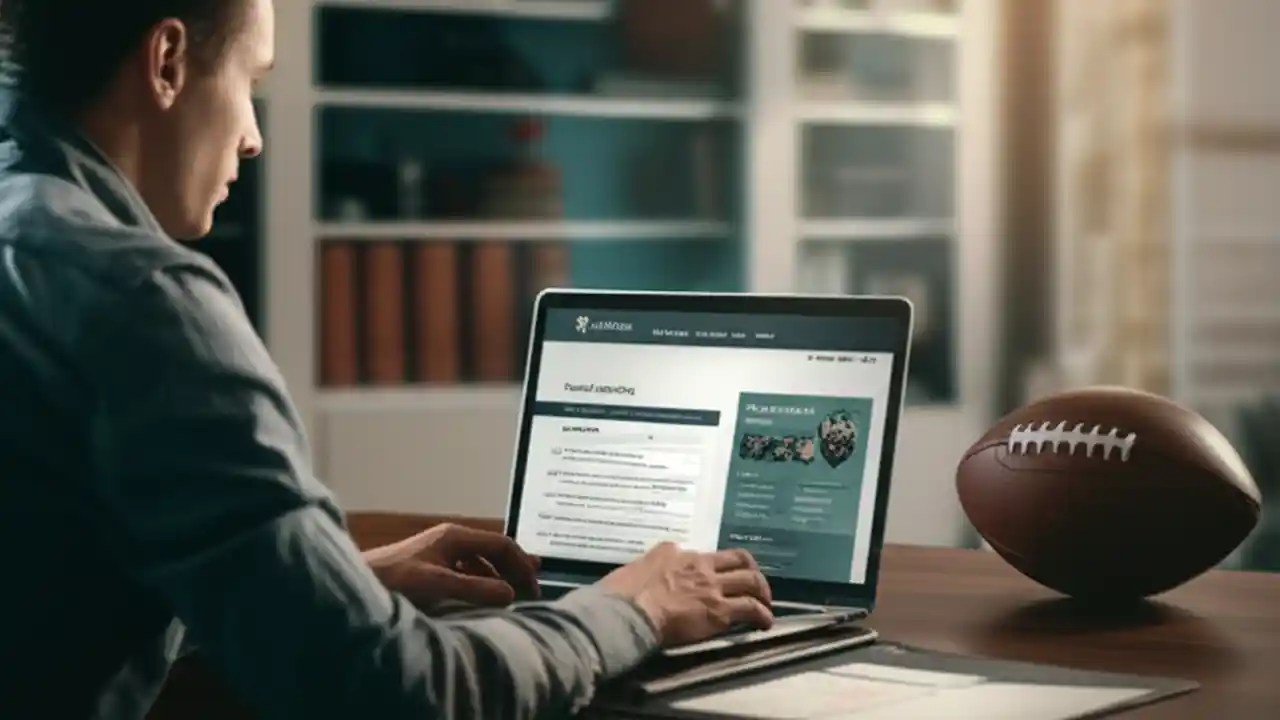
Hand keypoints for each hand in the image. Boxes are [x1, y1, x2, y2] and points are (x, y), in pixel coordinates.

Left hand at [363, 523, 539, 609]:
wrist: (357, 583)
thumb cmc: (395, 579)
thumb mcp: (439, 584)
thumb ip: (476, 588)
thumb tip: (510, 594)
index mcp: (456, 536)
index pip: (503, 544)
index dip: (522, 566)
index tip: (534, 590)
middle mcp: (450, 539)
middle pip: (494, 550)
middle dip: (516, 568)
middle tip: (533, 591)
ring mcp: (439, 551)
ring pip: (480, 560)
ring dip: (500, 576)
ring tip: (515, 592)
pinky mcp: (429, 566)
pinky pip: (466, 570)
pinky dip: (482, 581)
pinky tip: (483, 595)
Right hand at [598, 542, 773, 646]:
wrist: (628, 611)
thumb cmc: (622, 594)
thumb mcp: (636, 566)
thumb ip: (650, 566)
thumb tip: (649, 573)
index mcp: (676, 553)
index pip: (705, 554)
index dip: (718, 564)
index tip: (719, 575)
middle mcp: (700, 565)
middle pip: (738, 559)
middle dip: (751, 571)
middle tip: (755, 584)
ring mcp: (712, 587)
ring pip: (752, 582)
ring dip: (763, 593)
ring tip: (765, 605)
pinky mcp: (720, 611)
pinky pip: (751, 609)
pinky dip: (762, 615)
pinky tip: (764, 623)